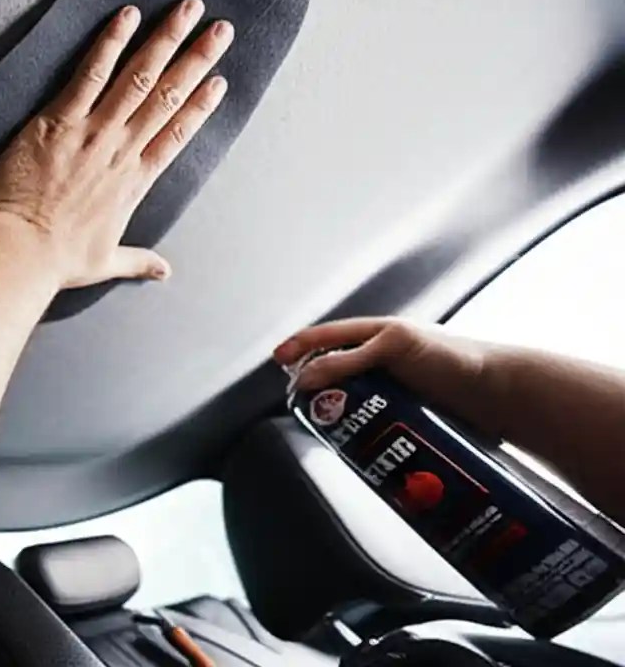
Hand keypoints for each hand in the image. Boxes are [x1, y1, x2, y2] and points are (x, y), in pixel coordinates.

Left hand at [0, 0, 232, 288]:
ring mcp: (93, 133)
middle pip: (168, 96)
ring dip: (165, 39)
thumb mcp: (106, 263)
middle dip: (197, 58)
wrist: (20, 254)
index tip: (219, 80)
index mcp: (135, 181)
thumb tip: (164, 272)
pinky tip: (127, 17)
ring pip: (138, 77)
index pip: (178, 133)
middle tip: (221, 29)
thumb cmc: (58, 261)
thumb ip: (138, 261)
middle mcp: (121, 151)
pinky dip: (109, 44)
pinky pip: (89, 75)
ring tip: (187, 10)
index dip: (201, 104)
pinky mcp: (58, 122)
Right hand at [273, 317, 496, 432]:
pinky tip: (353, 445)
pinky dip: (359, 433)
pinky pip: (373, 425)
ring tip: (323, 428)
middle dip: (314, 386)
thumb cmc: (456, 359)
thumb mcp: (395, 348)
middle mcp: (384, 362)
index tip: (277, 362)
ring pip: (353, 402)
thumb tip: (306, 375)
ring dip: (337, 415)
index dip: (300, 347)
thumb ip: (350, 359)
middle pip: (336, 372)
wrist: (502, 394)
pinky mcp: (408, 417)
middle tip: (299, 403)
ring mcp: (396, 390)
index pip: (327, 337)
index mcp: (378, 335)